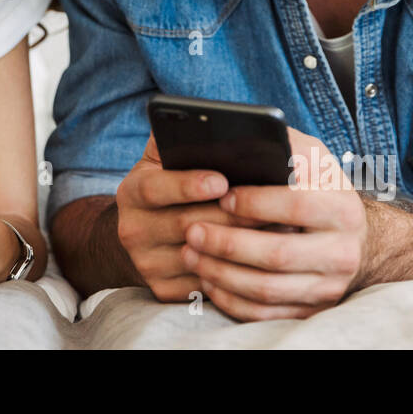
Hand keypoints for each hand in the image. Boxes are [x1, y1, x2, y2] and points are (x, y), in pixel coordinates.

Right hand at [114, 133, 259, 302]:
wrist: (148, 230)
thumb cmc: (171, 182)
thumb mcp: (164, 156)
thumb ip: (177, 136)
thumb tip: (209, 123)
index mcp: (133, 191)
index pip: (155, 187)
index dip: (188, 184)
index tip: (222, 180)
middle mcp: (132, 229)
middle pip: (186, 226)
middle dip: (231, 216)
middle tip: (272, 207)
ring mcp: (147, 263)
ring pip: (201, 257)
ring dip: (242, 245)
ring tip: (279, 229)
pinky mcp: (163, 290)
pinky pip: (205, 285)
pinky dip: (236, 272)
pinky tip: (263, 258)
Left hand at [181, 127, 367, 320]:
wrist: (352, 237)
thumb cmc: (317, 188)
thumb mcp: (312, 159)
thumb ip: (285, 145)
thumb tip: (241, 134)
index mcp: (342, 208)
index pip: (295, 205)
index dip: (255, 201)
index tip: (222, 195)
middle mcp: (342, 252)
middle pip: (277, 254)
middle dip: (227, 243)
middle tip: (191, 230)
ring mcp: (328, 287)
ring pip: (266, 289)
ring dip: (221, 273)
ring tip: (189, 254)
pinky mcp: (311, 310)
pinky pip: (265, 313)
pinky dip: (231, 300)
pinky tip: (207, 280)